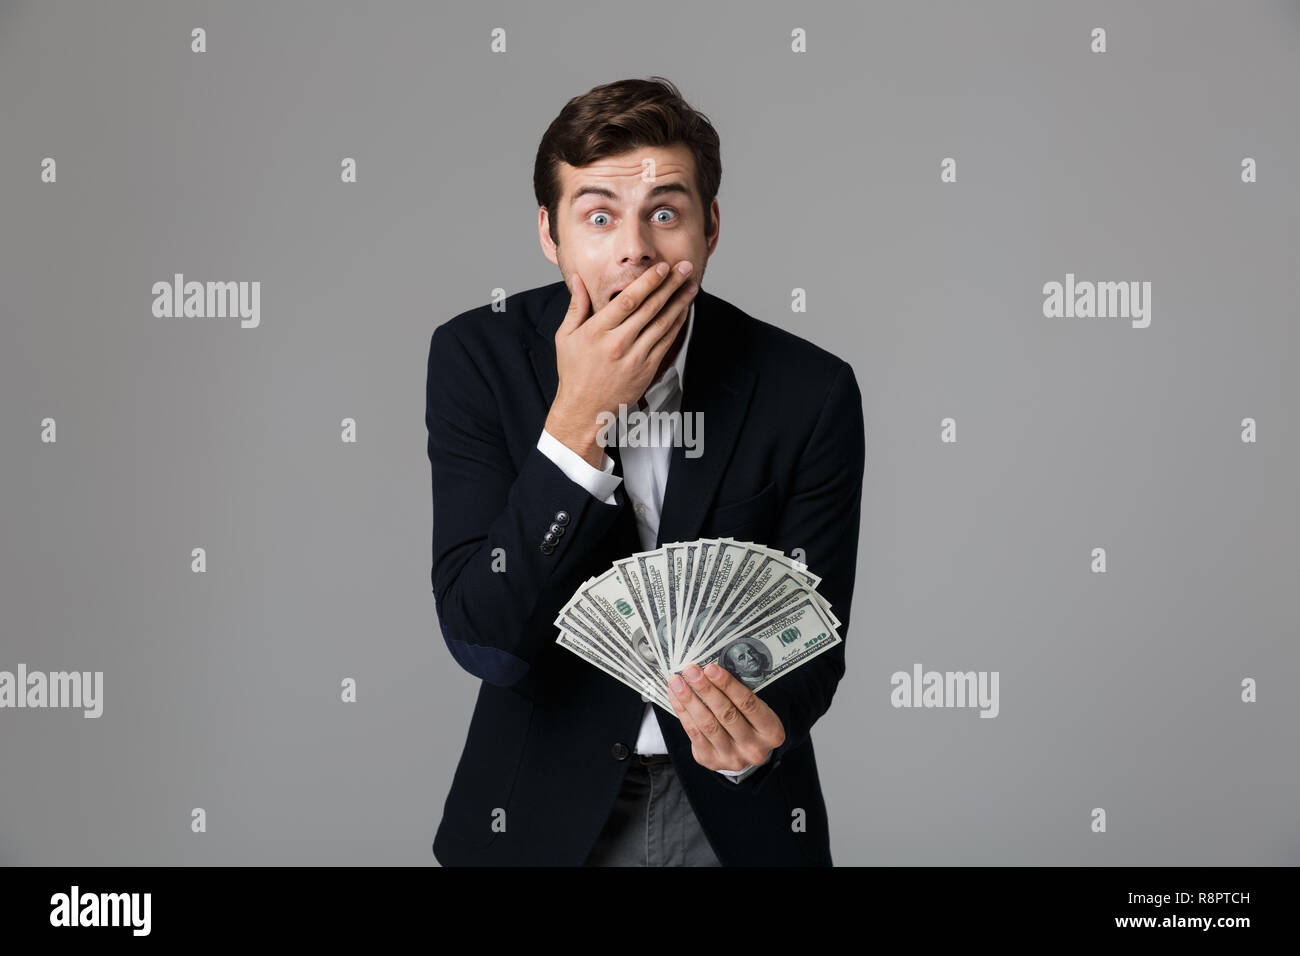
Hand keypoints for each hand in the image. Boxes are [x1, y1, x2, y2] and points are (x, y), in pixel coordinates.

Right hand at [545, 261, 698, 466]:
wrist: (585, 408)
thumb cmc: (574, 370)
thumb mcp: (565, 336)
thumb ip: (576, 306)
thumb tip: (578, 278)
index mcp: (597, 332)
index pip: (627, 301)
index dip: (648, 282)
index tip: (662, 267)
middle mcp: (618, 343)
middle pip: (650, 308)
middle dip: (670, 285)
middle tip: (684, 267)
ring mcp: (635, 358)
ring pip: (662, 324)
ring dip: (680, 302)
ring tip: (691, 285)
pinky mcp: (647, 369)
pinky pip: (666, 342)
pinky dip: (677, 324)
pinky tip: (684, 310)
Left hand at [667, 662, 784, 772]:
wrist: (744, 753)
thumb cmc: (750, 722)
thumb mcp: (757, 710)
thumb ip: (739, 695)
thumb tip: (711, 670)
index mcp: (771, 732)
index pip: (748, 704)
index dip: (728, 685)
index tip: (711, 668)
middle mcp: (754, 748)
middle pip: (726, 714)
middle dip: (706, 690)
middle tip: (691, 671)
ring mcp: (732, 757)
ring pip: (707, 724)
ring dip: (689, 700)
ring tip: (678, 682)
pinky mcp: (711, 760)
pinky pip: (694, 733)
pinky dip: (683, 712)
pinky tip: (676, 696)